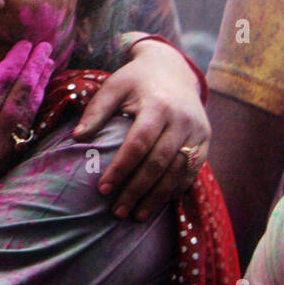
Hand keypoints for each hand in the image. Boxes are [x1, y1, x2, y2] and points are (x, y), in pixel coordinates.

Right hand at [0, 41, 54, 238]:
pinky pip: (25, 131)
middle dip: (34, 70)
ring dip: (39, 89)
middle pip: (20, 99)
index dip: (12, 64)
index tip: (24, 44)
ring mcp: (1, 154)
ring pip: (28, 115)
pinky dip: (34, 110)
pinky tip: (37, 101)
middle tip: (45, 47)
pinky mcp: (2, 164)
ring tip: (48, 67)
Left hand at [72, 38, 208, 219]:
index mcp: (158, 105)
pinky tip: (156, 203)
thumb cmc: (135, 80)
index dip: (121, 168)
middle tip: (117, 211)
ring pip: (178, 172)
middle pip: (159, 162)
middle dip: (137, 190)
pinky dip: (174, 189)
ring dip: (157, 197)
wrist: (172, 69)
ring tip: (136, 215)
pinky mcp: (205, 141)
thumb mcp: (113, 86)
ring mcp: (198, 132)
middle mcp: (182, 120)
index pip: (139, 143)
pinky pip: (191, 171)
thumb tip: (77, 138)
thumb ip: (96, 111)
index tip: (103, 188)